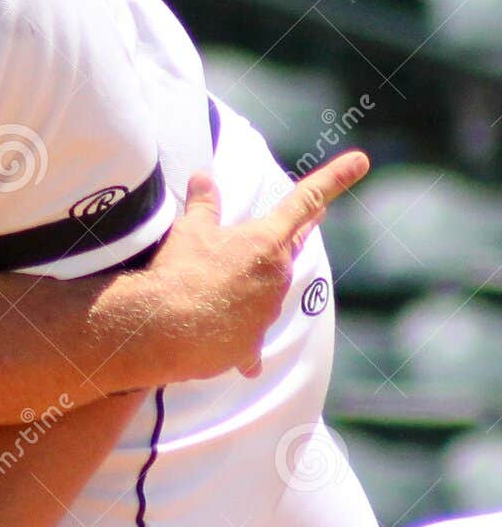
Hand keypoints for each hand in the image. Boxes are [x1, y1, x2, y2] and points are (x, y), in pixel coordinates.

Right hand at [146, 149, 367, 381]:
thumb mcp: (189, 231)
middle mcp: (276, 277)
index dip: (334, 178)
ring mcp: (266, 313)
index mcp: (266, 241)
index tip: (361, 161)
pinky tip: (247, 365)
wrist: (165, 328)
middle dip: (300, 232)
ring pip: (268, 294)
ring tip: (225, 287)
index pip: (304, 201)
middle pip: (291, 248)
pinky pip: (250, 345)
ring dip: (254, 287)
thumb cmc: (180, 272)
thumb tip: (204, 177)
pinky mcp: (249, 346)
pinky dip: (244, 345)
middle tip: (314, 217)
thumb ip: (203, 205)